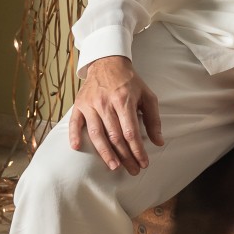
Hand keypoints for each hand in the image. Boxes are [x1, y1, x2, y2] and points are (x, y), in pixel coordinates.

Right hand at [69, 56, 162, 173]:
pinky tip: (78, 148)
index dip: (137, 150)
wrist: (107, 62)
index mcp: (124, 100)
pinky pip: (74, 123)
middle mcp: (106, 103)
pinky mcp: (79, 105)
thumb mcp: (147, 95)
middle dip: (125, 156)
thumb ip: (153, 119)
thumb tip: (159, 142)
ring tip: (114, 167)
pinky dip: (74, 135)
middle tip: (133, 170)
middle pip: (115, 136)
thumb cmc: (129, 81)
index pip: (131, 131)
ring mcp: (90, 104)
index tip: (143, 163)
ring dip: (105, 153)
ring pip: (96, 134)